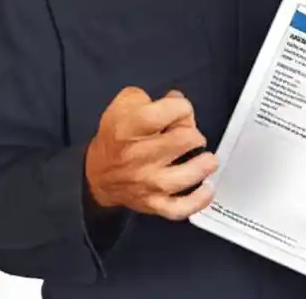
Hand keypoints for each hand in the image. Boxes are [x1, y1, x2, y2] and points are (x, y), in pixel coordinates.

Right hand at [84, 87, 217, 220]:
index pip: (174, 110)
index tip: (179, 111)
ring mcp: (148, 182)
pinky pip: (181, 208)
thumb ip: (150, 97)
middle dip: (193, 133)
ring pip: (187, 174)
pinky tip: (207, 188)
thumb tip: (176, 100)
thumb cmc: (115, 136)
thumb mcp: (124, 103)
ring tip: (207, 159)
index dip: (183, 107)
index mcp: (133, 126)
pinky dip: (198, 200)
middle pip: (186, 139)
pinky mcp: (153, 204)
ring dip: (205, 164)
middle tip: (189, 136)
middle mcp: (140, 155)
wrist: (98, 174)